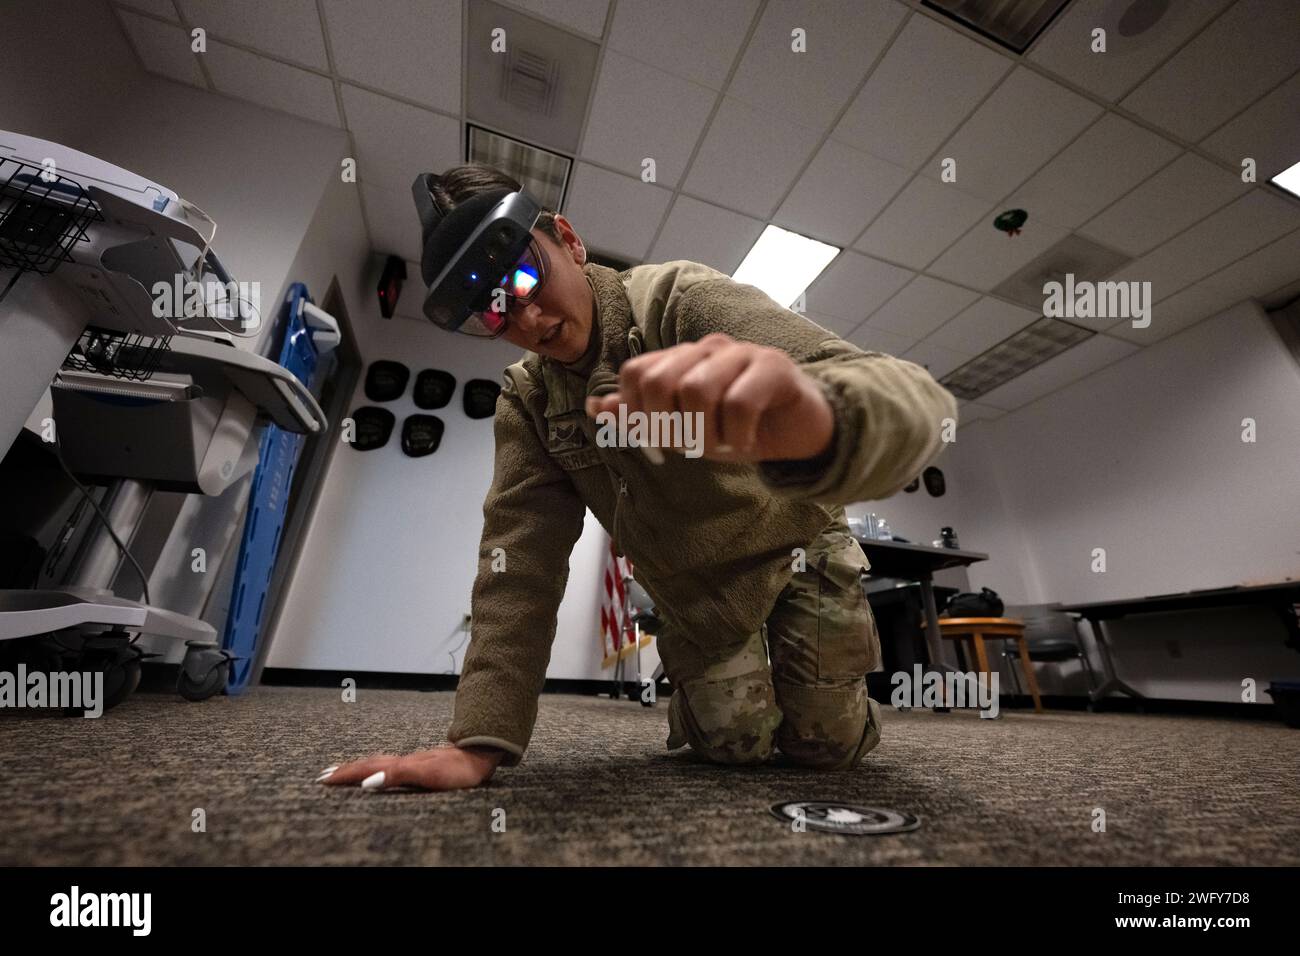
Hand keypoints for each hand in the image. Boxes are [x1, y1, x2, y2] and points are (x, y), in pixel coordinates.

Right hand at [316, 745, 503, 791]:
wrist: (481, 753)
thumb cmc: (457, 769)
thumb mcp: (428, 774)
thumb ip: (398, 775)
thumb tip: (367, 783)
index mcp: (401, 764)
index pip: (366, 769)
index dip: (345, 774)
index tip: (323, 779)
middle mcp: (404, 761)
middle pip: (369, 764)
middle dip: (345, 771)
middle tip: (323, 776)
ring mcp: (412, 761)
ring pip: (378, 762)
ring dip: (358, 768)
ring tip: (342, 772)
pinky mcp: (422, 764)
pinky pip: (390, 765)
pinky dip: (375, 768)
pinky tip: (377, 771)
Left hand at [585, 333, 833, 462]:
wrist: (801, 430)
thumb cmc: (741, 427)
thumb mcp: (686, 429)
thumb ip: (642, 417)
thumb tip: (597, 408)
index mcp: (683, 358)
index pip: (636, 374)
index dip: (637, 414)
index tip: (659, 444)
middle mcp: (709, 349)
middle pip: (660, 381)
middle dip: (668, 426)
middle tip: (691, 447)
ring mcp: (743, 353)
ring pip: (697, 389)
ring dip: (704, 433)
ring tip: (721, 445)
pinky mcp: (775, 368)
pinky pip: (739, 402)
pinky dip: (735, 435)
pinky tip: (743, 442)